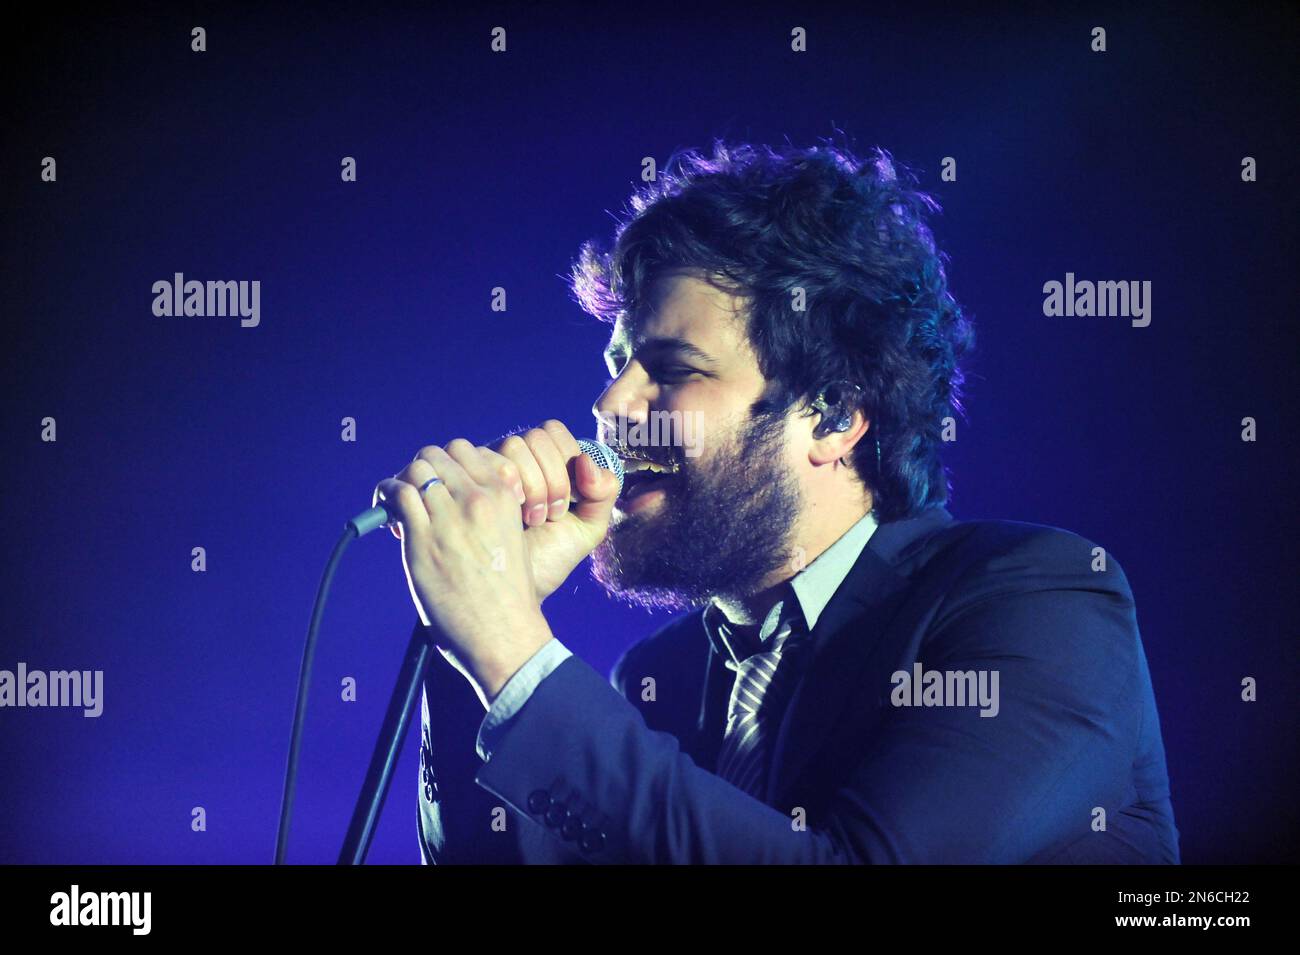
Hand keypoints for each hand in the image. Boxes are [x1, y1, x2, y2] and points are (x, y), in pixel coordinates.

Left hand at [373, 439, 554, 702]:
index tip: (439, 487)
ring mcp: (449, 517)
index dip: (445, 464)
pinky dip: (386, 498)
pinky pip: (397, 495)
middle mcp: (477, 499)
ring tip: (399, 508)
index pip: (464, 450)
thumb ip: (486, 511)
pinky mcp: (423, 538)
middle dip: (421, 470)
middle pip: (436, 454)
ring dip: (402, 482)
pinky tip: (387, 517)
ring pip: (415, 469)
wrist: (504, 632)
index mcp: (504, 495)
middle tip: (416, 498)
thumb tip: (446, 497)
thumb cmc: (507, 594)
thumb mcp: (511, 536)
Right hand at [489, 420, 620, 602]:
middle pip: (536, 436)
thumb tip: (586, 461)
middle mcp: (517, 458)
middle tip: (551, 514)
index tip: (569, 501)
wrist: (515, 586)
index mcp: (547, 461)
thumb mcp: (587, 528)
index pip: (555, 432)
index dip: (566, 462)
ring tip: (532, 519)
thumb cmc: (550, 556)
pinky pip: (488, 461)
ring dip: (530, 484)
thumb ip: (603, 494)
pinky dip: (508, 487)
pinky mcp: (468, 478)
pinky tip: (511, 516)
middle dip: (551, 478)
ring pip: (513, 445)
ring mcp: (491, 466)